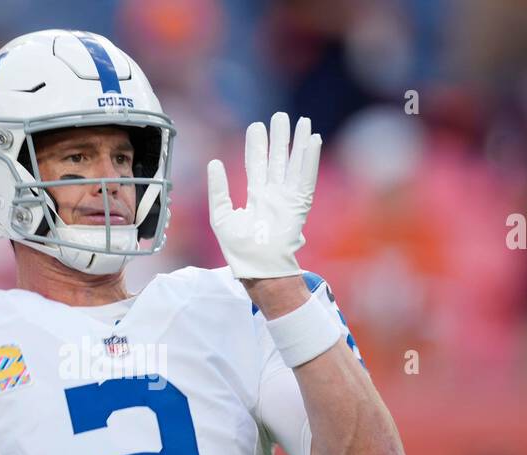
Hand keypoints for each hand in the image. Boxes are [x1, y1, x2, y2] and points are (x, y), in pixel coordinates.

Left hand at [206, 113, 321, 279]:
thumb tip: (214, 162)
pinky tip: (313, 141)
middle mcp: (273, 194)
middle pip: (277, 160)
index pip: (256, 164)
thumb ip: (218, 190)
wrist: (257, 266)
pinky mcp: (299, 204)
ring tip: (301, 122)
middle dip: (278, 138)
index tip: (257, 126)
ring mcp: (287, 198)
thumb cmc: (239, 249)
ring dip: (297, 143)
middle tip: (280, 116)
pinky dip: (310, 159)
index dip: (256, 146)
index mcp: (256, 196)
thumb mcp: (221, 216)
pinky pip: (306, 177)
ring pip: (293, 164)